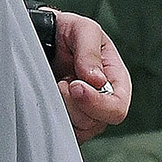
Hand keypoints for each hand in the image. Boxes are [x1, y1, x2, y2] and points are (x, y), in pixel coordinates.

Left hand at [47, 9, 131, 141]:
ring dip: (63, 108)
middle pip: (97, 122)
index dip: (98, 103)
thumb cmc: (68, 32)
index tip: (76, 85)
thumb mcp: (83, 29)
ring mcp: (85, 113)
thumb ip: (90, 52)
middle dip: (75, 103)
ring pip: (79, 130)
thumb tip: (97, 81)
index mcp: (116, 78)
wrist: (44, 38)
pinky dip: (54, 116)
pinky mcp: (67, 121)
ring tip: (58, 84)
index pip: (118, 107)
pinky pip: (63, 132)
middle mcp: (104, 100)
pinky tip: (51, 96)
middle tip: (63, 81)